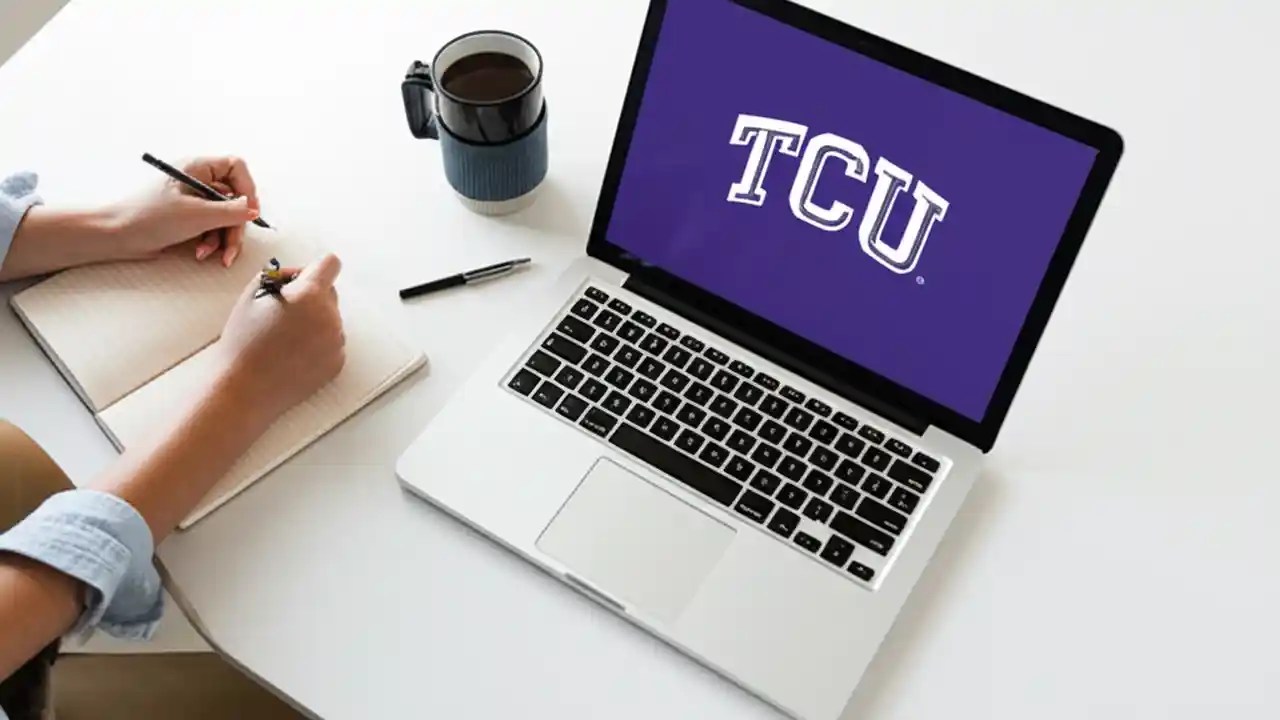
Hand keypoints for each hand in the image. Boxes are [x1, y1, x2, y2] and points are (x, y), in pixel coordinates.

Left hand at [110, 156, 262, 266]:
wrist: (117, 236)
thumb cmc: (149, 217)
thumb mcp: (196, 214)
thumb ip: (231, 212)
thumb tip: (254, 210)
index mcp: (197, 168)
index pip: (235, 167)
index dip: (247, 188)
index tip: (250, 211)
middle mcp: (197, 181)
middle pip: (234, 199)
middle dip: (235, 227)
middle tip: (231, 248)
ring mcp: (194, 201)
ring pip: (226, 218)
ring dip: (223, 239)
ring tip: (213, 256)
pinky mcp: (189, 219)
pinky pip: (213, 228)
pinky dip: (211, 243)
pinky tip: (200, 253)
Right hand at [213, 254, 345, 423]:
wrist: (244, 388)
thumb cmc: (243, 341)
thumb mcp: (252, 296)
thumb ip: (279, 276)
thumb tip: (296, 275)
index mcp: (310, 295)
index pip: (331, 264)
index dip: (316, 268)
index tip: (302, 280)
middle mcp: (330, 317)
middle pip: (330, 293)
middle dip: (310, 296)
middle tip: (282, 312)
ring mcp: (337, 342)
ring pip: (330, 320)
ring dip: (314, 322)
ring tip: (283, 338)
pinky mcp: (337, 363)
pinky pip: (332, 344)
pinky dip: (317, 345)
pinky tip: (292, 355)